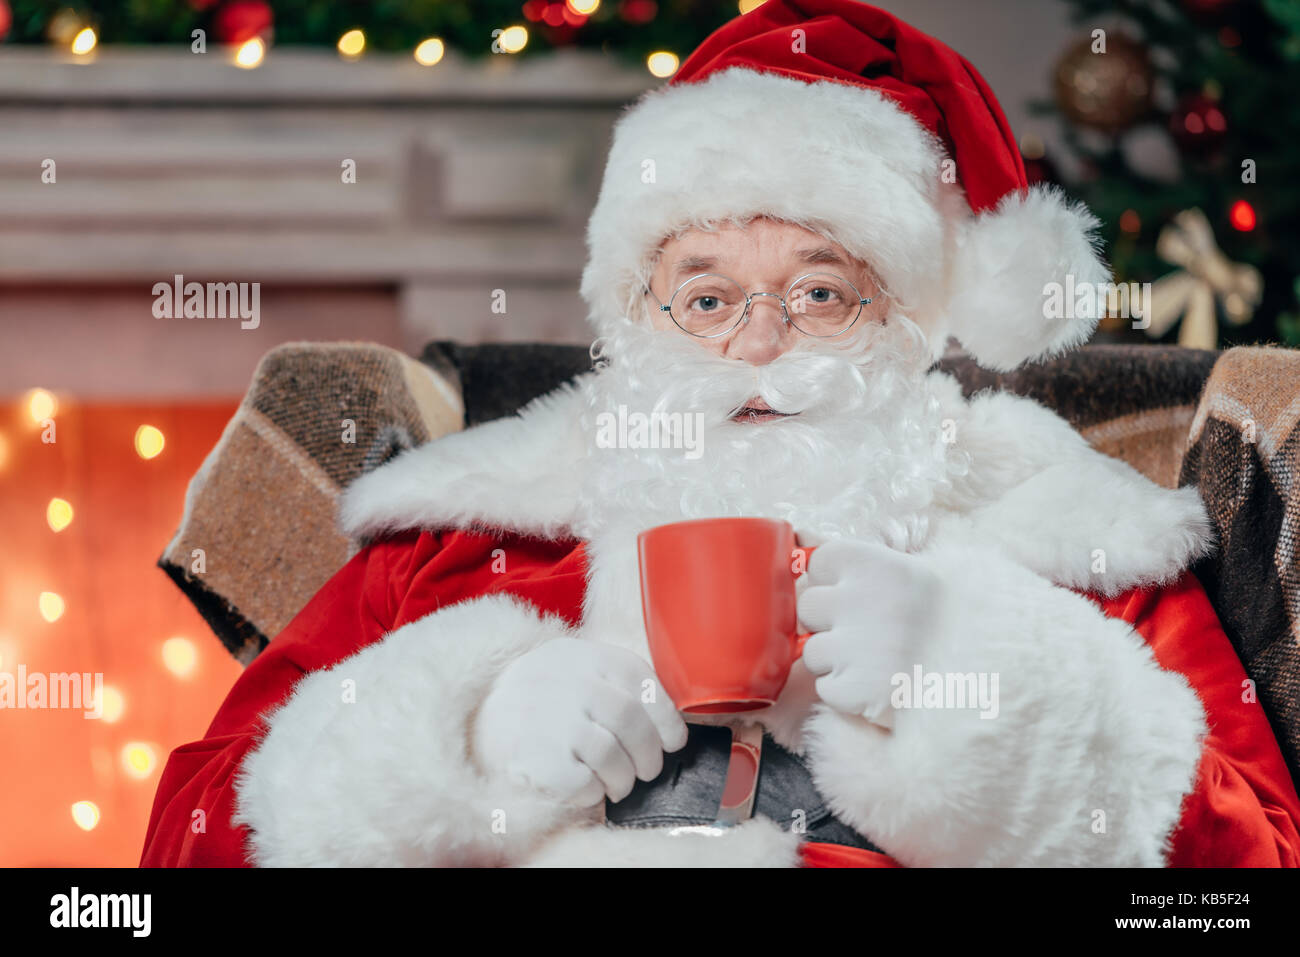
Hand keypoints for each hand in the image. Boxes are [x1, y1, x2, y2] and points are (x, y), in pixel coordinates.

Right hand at [472, 637, 689, 806]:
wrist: (475, 724)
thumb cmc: (538, 703)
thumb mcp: (571, 672)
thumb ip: (612, 684)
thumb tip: (666, 725)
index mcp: (579, 656)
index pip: (639, 679)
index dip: (665, 715)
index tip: (673, 740)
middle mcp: (565, 682)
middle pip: (631, 720)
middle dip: (649, 754)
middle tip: (647, 770)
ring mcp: (549, 718)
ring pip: (613, 756)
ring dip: (624, 779)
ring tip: (617, 783)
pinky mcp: (535, 757)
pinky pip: (584, 783)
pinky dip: (594, 792)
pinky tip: (587, 788)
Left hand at [796, 538, 943, 726]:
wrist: (998, 676)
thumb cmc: (960, 621)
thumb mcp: (923, 573)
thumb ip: (872, 567)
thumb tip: (808, 550)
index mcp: (875, 565)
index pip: (820, 563)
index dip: (835, 581)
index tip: (858, 594)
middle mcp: (858, 601)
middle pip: (809, 608)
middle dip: (831, 623)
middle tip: (870, 635)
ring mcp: (853, 649)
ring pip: (812, 652)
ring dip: (838, 661)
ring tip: (880, 664)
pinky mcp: (853, 691)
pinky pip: (826, 688)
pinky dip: (847, 694)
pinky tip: (881, 688)